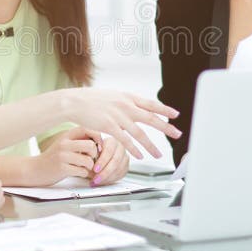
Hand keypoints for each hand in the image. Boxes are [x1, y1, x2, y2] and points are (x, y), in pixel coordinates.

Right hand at [33, 128, 99, 185]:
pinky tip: (78, 173)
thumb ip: (78, 141)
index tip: (100, 145)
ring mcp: (62, 156)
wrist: (34, 170)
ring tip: (84, 168)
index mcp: (66, 136)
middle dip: (95, 155)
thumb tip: (100, 140)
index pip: (86, 129)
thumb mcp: (64, 145)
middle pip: (91, 146)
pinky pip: (82, 171)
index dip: (97, 136)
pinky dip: (83, 174)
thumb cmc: (52, 158)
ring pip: (88, 161)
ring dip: (89, 167)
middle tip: (91, 160)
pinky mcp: (62, 169)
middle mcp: (64, 144)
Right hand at [56, 88, 180, 159]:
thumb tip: (136, 105)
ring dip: (151, 145)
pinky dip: (134, 149)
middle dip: (166, 127)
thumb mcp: (112, 95)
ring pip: (140, 133)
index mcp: (127, 97)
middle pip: (150, 118)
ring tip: (159, 154)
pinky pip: (125, 140)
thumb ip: (125, 101)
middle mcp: (125, 105)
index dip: (164, 109)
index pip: (151, 103)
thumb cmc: (91, 99)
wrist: (74, 102)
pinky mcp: (109, 126)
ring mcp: (118, 116)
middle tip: (177, 134)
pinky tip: (140, 155)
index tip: (176, 114)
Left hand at [90, 137, 128, 185]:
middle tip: (96, 179)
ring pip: (119, 169)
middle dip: (105, 172)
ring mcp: (124, 157)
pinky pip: (120, 174)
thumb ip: (91, 151)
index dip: (102, 161)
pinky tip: (102, 181)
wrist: (98, 154)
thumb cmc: (93, 150)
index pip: (109, 151)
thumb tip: (89, 158)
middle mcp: (120, 148)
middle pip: (115, 161)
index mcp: (112, 140)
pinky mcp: (126, 166)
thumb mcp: (90, 147)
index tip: (95, 169)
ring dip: (107, 178)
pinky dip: (111, 180)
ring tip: (97, 181)